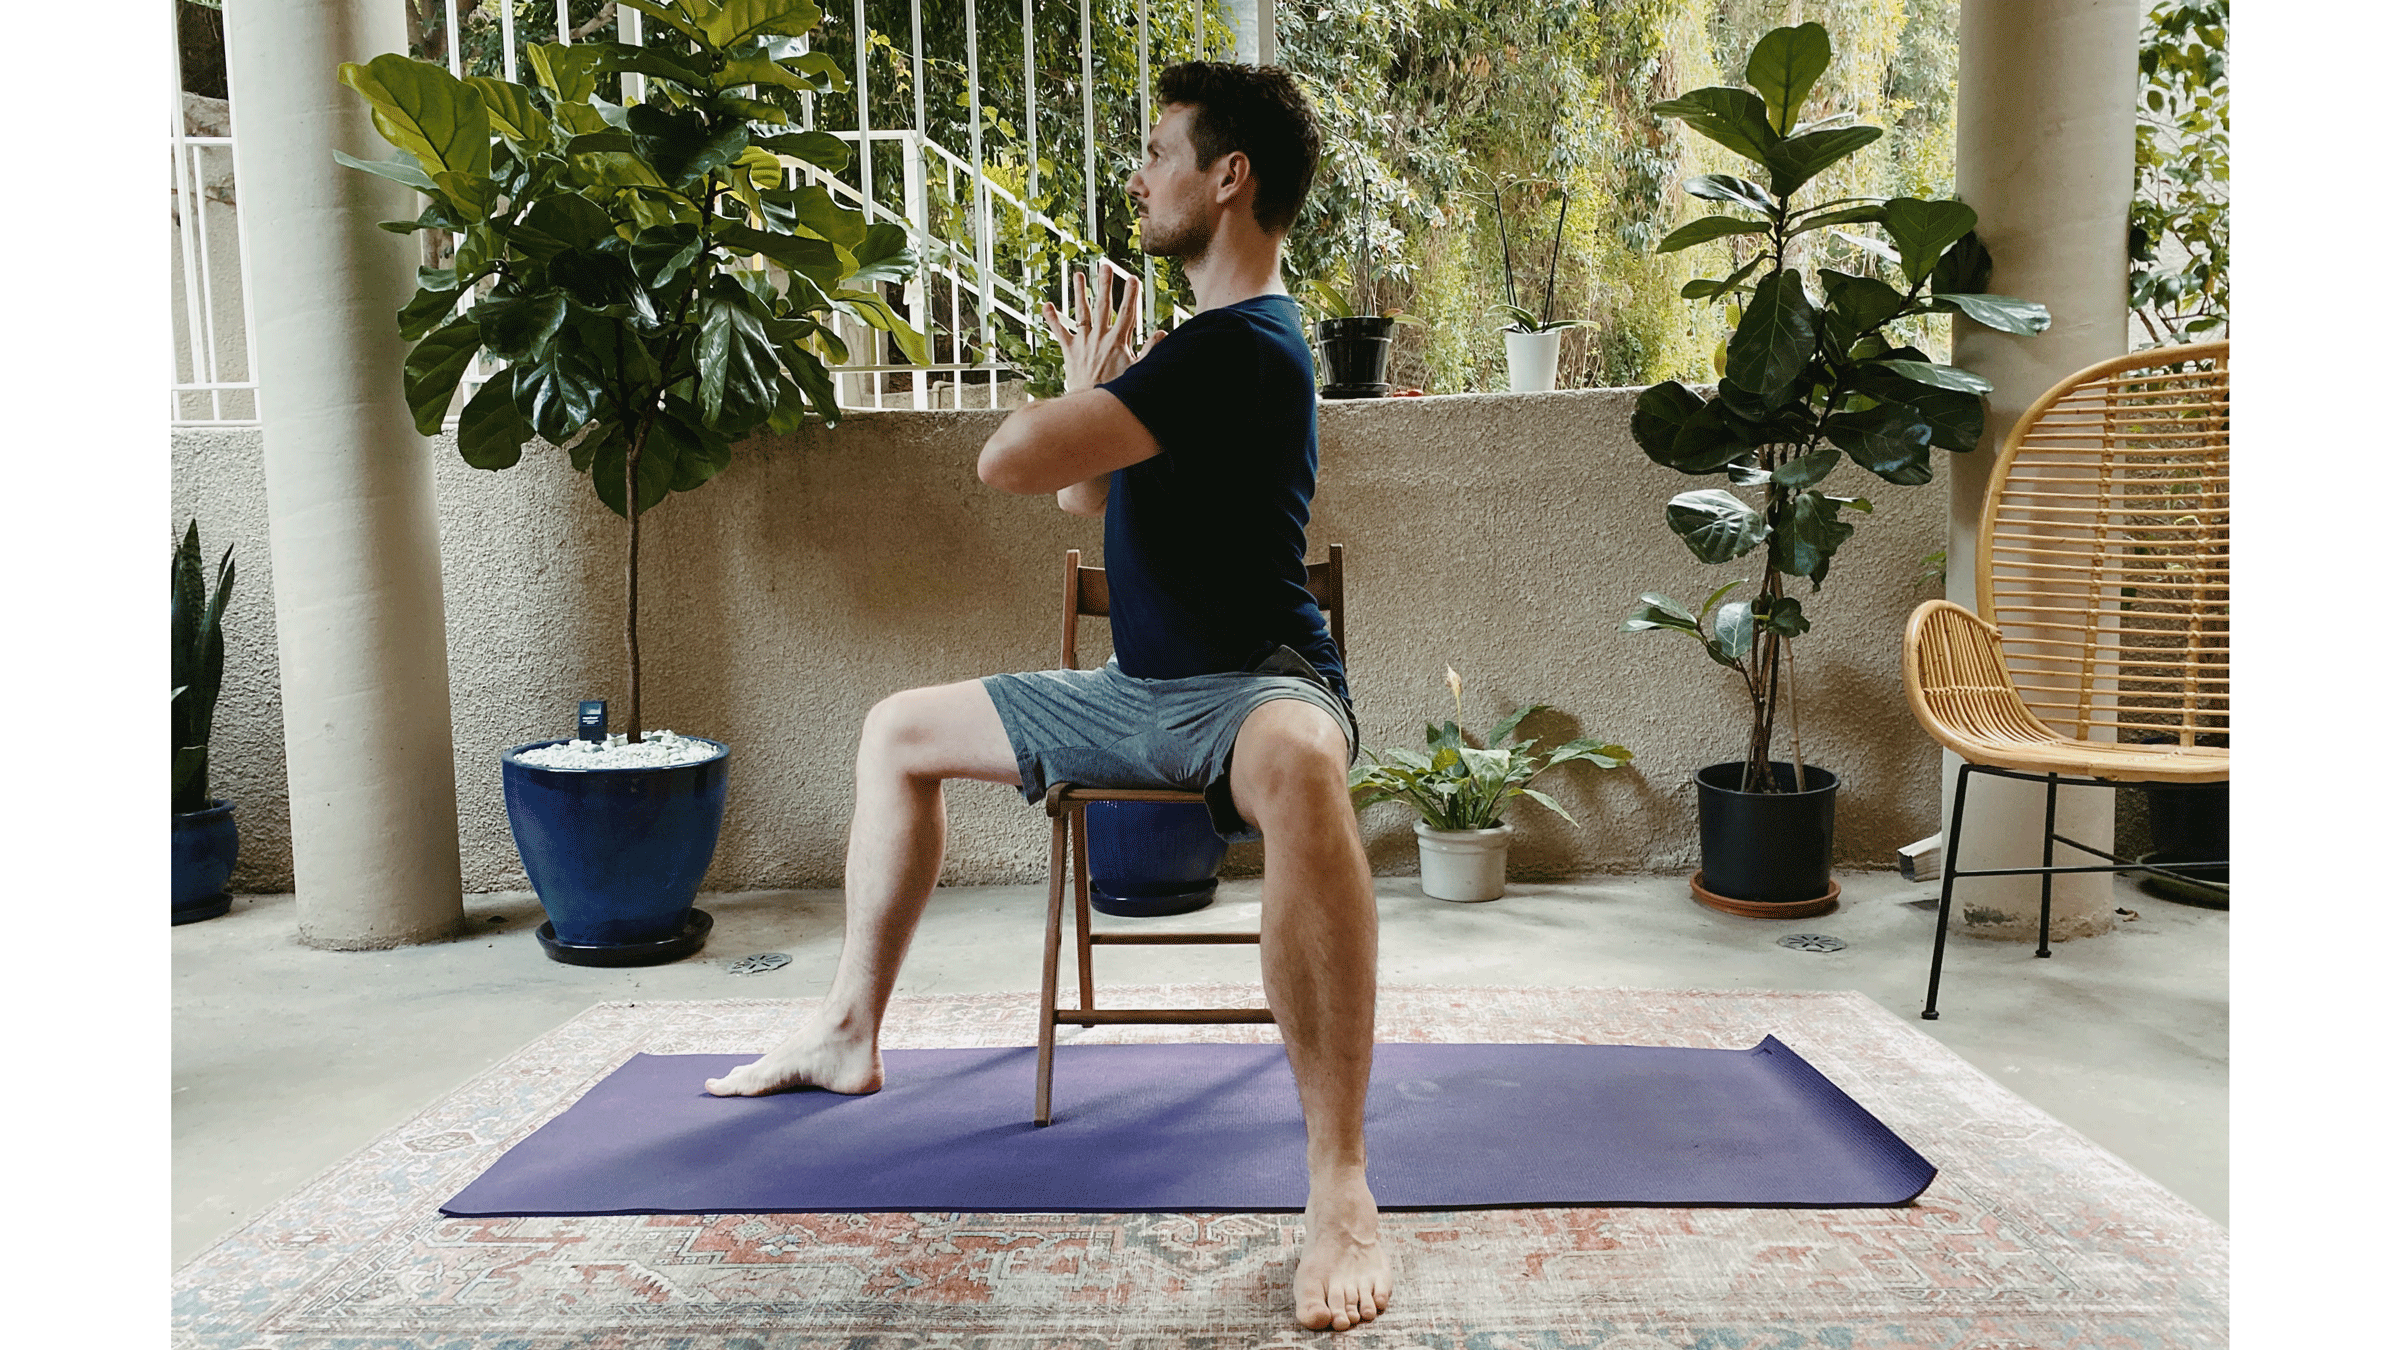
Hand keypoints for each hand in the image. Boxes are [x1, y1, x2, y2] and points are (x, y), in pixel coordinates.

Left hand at [1044, 268, 1146, 392]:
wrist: (1091, 404)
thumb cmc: (1115, 390)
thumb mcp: (1137, 371)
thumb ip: (1150, 351)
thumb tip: (1163, 334)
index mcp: (1117, 341)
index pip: (1127, 313)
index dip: (1131, 295)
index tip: (1132, 278)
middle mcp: (1099, 337)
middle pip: (1103, 305)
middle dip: (1105, 284)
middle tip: (1105, 266)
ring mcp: (1083, 342)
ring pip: (1081, 312)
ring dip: (1079, 292)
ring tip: (1078, 275)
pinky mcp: (1070, 350)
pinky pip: (1059, 332)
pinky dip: (1052, 319)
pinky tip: (1046, 305)